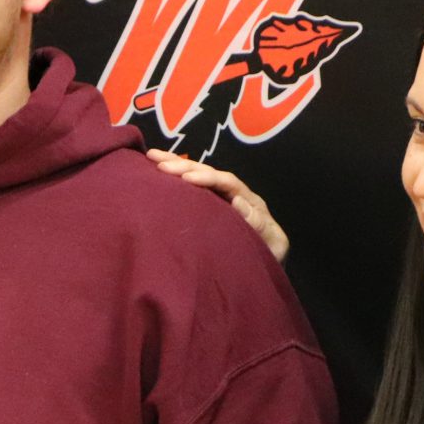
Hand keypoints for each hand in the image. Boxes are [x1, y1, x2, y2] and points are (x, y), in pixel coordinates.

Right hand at [147, 149, 288, 260]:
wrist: (269, 267)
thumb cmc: (270, 257)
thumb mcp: (271, 244)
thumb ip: (258, 224)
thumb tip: (238, 201)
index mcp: (250, 201)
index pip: (227, 183)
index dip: (207, 178)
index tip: (185, 178)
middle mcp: (235, 194)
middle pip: (209, 173)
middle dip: (185, 166)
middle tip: (159, 163)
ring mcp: (222, 198)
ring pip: (199, 176)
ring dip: (176, 165)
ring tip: (152, 157)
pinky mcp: (210, 206)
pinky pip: (193, 188)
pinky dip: (176, 178)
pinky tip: (157, 171)